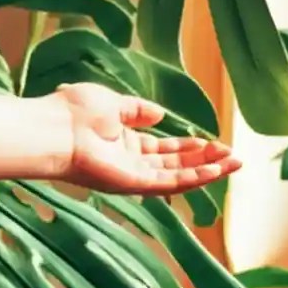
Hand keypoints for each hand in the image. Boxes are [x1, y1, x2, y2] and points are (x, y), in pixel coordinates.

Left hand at [42, 83, 240, 194]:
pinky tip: (215, 171)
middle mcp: (130, 163)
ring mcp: (132, 176)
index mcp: (124, 143)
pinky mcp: (133, 184)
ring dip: (207, 171)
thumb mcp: (112, 102)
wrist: (52, 128)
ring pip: (179, 177)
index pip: (165, 149)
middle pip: (177, 165)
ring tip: (234, 164)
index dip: (190, 147)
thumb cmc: (72, 111)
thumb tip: (160, 114)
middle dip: (206, 160)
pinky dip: (193, 177)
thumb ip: (137, 109)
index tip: (212, 143)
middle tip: (232, 156)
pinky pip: (169, 183)